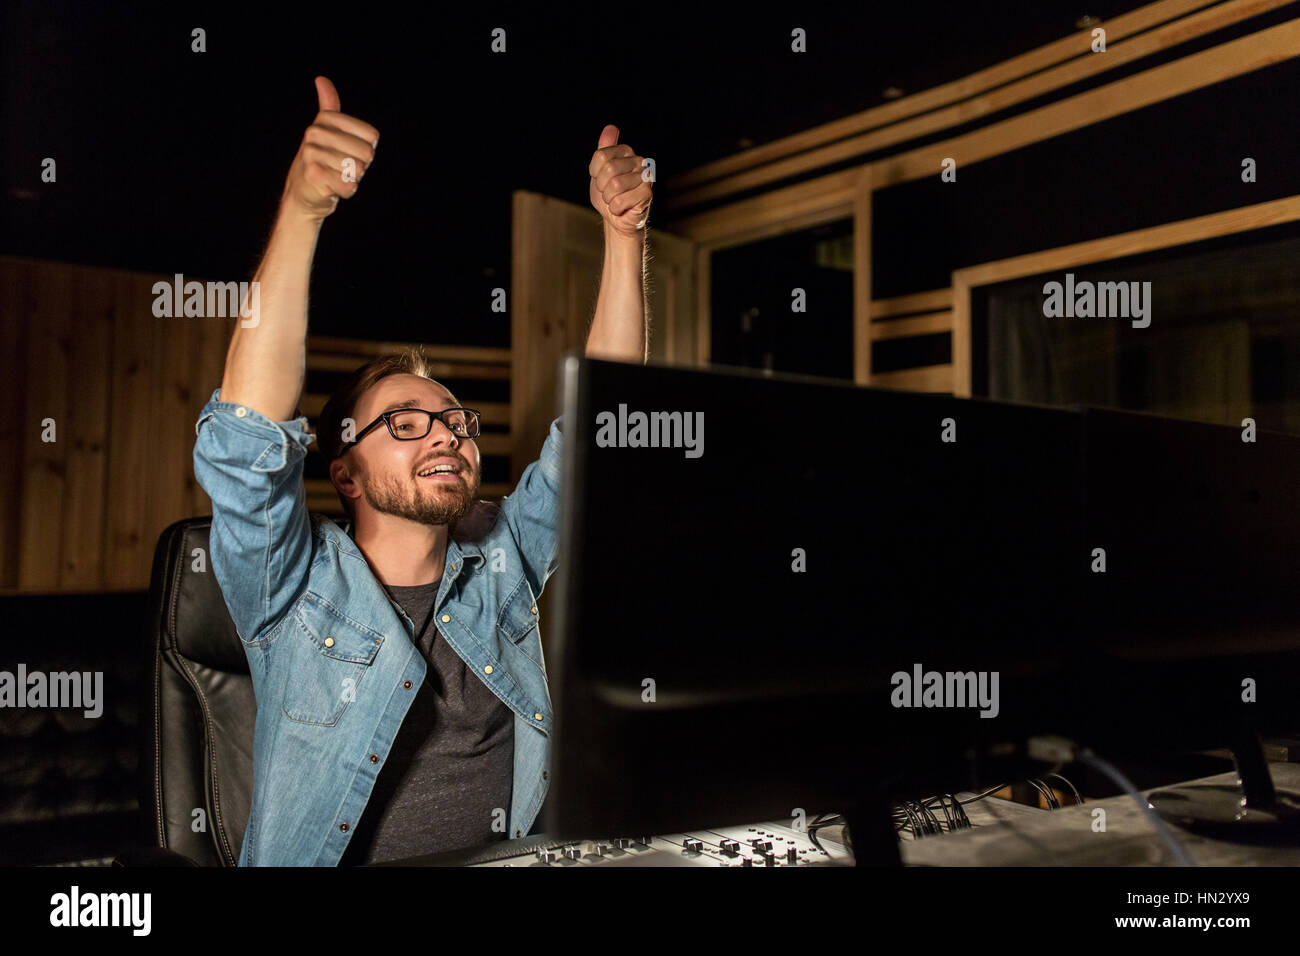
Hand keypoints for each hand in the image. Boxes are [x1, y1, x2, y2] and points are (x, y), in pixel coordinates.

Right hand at [280, 76, 379, 223]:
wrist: (303, 192)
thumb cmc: (323, 161)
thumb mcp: (328, 131)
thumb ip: (329, 106)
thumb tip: (321, 78)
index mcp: (326, 119)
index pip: (372, 136)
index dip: (365, 150)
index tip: (346, 153)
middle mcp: (315, 132)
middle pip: (367, 153)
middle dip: (359, 167)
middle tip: (340, 169)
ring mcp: (312, 152)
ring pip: (357, 170)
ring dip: (350, 179)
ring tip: (334, 177)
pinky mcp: (314, 174)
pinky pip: (349, 185)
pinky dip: (346, 191)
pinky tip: (332, 188)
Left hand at [588, 125, 651, 237]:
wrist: (617, 218)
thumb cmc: (608, 194)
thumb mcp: (599, 171)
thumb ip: (604, 149)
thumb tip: (611, 127)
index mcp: (626, 151)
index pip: (600, 156)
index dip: (594, 172)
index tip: (599, 179)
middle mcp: (638, 160)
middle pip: (608, 169)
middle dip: (602, 186)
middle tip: (608, 192)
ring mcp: (645, 176)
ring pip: (614, 186)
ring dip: (608, 198)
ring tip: (614, 199)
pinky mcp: (647, 193)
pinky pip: (619, 200)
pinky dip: (615, 208)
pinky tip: (621, 208)